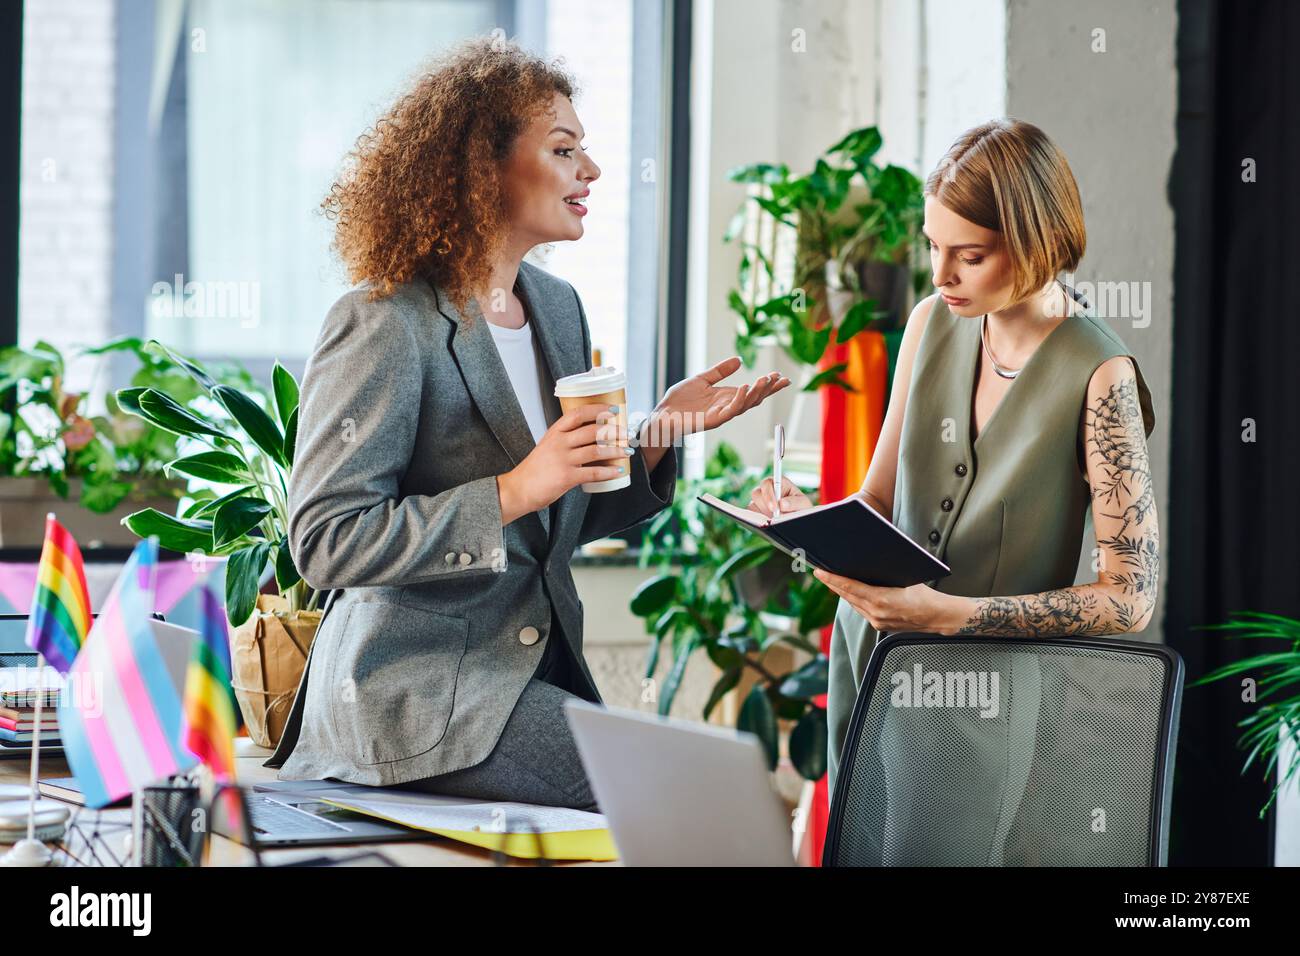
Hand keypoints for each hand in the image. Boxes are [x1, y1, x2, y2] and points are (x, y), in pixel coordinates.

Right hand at [497, 403, 630, 522]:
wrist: (519, 489)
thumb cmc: (535, 469)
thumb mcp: (547, 446)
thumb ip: (566, 440)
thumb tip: (591, 436)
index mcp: (555, 432)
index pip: (578, 413)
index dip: (598, 409)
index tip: (613, 410)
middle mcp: (559, 443)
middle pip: (592, 431)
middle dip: (614, 431)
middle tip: (627, 433)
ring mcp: (563, 460)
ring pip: (597, 450)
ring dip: (616, 450)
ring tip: (628, 451)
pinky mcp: (567, 477)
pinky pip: (594, 472)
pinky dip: (609, 471)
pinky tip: (618, 471)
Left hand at [643, 356, 789, 445]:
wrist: (663, 414)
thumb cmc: (680, 400)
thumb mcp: (702, 379)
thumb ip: (720, 371)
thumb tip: (739, 360)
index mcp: (726, 397)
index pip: (752, 391)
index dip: (767, 385)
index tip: (781, 375)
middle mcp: (727, 407)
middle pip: (754, 399)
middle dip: (768, 389)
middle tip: (782, 379)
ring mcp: (720, 415)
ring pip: (744, 405)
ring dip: (757, 392)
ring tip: (766, 379)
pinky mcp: (711, 421)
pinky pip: (729, 411)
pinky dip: (738, 399)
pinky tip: (744, 387)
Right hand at [749, 476, 812, 519]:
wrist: (799, 520)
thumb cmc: (801, 508)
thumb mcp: (803, 504)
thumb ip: (794, 502)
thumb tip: (782, 504)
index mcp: (778, 483)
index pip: (767, 483)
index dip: (768, 494)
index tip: (774, 507)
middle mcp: (766, 491)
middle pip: (756, 494)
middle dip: (764, 506)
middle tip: (774, 517)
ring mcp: (760, 503)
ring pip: (752, 506)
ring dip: (762, 515)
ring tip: (774, 523)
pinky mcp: (756, 514)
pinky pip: (751, 517)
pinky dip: (759, 522)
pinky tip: (769, 526)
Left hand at [812, 568, 960, 634]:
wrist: (938, 616)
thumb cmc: (925, 595)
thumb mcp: (905, 578)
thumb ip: (884, 574)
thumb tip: (867, 561)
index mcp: (881, 600)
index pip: (849, 587)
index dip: (832, 579)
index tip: (819, 571)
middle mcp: (876, 613)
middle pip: (847, 596)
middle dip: (833, 584)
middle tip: (820, 572)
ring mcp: (877, 621)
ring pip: (853, 604)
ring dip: (842, 592)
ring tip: (831, 580)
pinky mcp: (879, 626)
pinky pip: (861, 610)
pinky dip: (854, 600)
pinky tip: (849, 592)